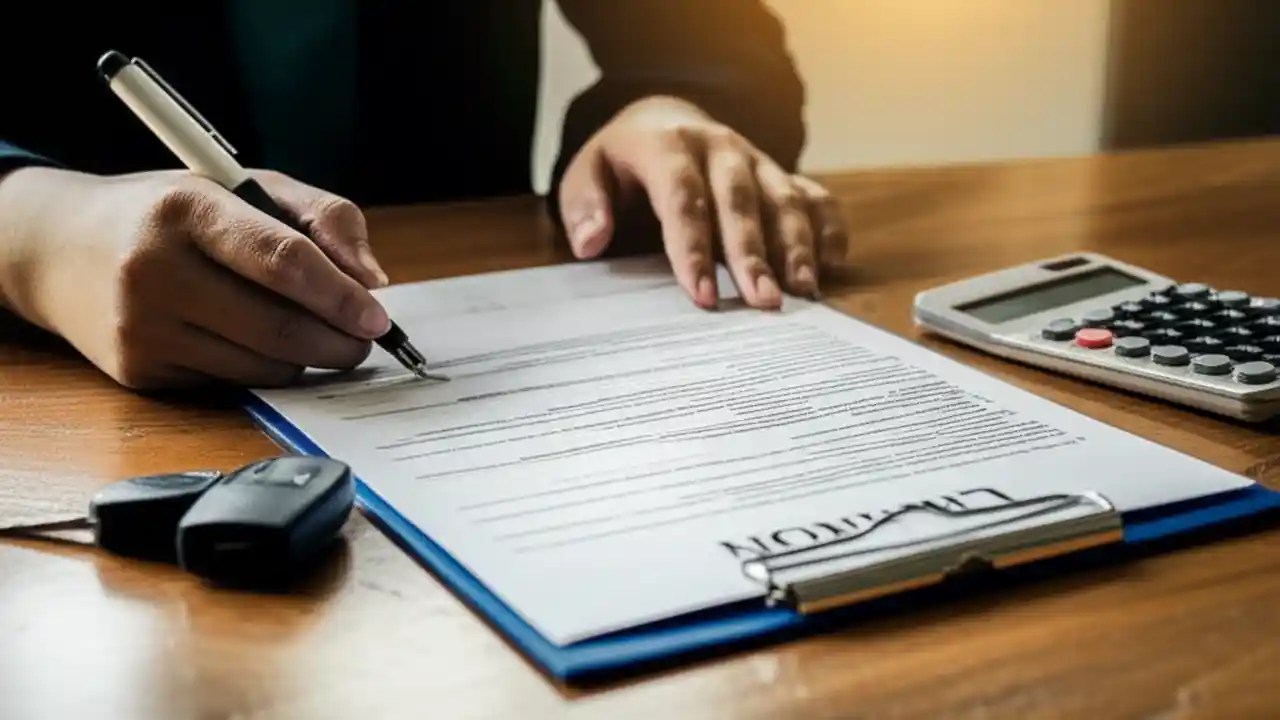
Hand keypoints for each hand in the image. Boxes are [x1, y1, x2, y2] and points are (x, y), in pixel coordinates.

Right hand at [0, 166, 390, 388]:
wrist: (63, 248)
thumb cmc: (176, 214)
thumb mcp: (247, 187)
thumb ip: (324, 218)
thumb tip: (373, 279)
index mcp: (188, 209)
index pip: (283, 261)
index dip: (340, 296)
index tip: (377, 317)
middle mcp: (156, 269)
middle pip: (279, 328)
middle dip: (339, 342)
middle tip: (363, 339)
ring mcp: (143, 327)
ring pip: (264, 366)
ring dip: (307, 359)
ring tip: (314, 335)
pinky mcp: (139, 370)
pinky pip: (233, 383)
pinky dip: (263, 368)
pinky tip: (254, 340)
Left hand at [558, 96, 847, 308]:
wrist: (666, 121)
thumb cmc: (623, 164)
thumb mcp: (587, 174)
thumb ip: (585, 206)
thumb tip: (591, 241)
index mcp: (668, 145)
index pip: (682, 198)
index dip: (693, 248)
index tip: (700, 295)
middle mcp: (720, 147)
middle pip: (740, 201)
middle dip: (752, 253)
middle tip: (763, 301)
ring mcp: (757, 160)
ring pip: (784, 198)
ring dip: (796, 245)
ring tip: (804, 290)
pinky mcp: (782, 174)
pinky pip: (815, 196)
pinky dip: (829, 226)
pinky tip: (832, 265)